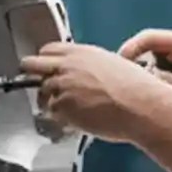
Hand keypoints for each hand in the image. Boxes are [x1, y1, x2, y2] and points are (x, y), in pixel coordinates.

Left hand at [21, 42, 163, 142]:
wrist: (140, 105)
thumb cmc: (136, 88)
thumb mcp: (112, 64)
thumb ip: (90, 67)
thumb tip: (84, 75)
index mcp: (81, 52)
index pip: (47, 50)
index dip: (45, 62)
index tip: (46, 70)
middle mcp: (67, 66)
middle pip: (31, 65)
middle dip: (32, 76)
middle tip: (40, 89)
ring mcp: (62, 86)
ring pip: (41, 94)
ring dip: (50, 103)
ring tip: (68, 112)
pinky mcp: (62, 107)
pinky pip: (51, 113)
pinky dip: (60, 119)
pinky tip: (75, 122)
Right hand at [118, 29, 171, 104]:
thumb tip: (146, 79)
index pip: (149, 38)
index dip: (130, 50)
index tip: (118, 68)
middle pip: (139, 46)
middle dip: (128, 65)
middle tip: (121, 87)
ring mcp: (168, 50)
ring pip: (140, 59)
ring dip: (137, 75)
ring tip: (141, 96)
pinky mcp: (164, 60)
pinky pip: (145, 66)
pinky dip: (143, 79)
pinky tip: (148, 95)